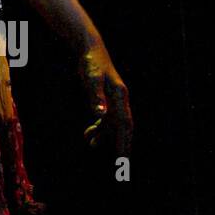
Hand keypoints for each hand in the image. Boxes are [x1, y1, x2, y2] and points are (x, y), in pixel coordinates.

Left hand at [78, 39, 132, 156]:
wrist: (91, 50)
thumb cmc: (92, 63)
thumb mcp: (92, 79)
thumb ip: (96, 97)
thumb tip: (100, 114)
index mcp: (120, 97)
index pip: (125, 124)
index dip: (125, 141)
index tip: (123, 158)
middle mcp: (120, 101)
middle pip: (123, 128)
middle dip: (122, 145)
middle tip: (121, 164)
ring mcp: (114, 101)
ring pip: (112, 125)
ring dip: (104, 135)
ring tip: (91, 143)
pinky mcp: (106, 100)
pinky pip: (104, 119)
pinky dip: (98, 128)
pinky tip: (88, 135)